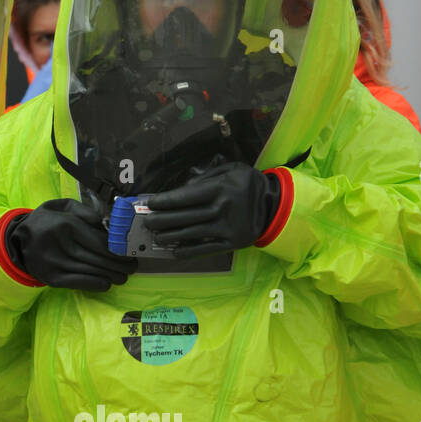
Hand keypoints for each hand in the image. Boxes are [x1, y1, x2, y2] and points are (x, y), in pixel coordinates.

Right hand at [6, 200, 136, 291]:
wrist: (18, 240)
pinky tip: (107, 284)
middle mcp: (60, 245)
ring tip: (123, 276)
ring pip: (90, 271)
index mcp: (64, 225)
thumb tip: (105, 221)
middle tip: (132, 266)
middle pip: (97, 257)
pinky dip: (95, 284)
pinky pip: (78, 283)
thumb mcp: (61, 206)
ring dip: (111, 275)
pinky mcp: (51, 278)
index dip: (117, 249)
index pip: (97, 240)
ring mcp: (55, 264)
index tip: (129, 252)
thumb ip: (83, 210)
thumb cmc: (46, 221)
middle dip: (118, 264)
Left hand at [144, 161, 281, 257]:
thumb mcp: (231, 169)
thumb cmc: (247, 184)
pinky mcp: (231, 243)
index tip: (150, 203)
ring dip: (171, 236)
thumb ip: (207, 176)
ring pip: (192, 233)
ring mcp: (226, 228)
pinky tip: (175, 252)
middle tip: (147, 222)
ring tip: (156, 236)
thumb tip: (184, 188)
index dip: (165, 201)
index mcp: (219, 188)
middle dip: (163, 220)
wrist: (273, 204)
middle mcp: (221, 208)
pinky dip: (189, 251)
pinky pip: (206, 249)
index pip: (185, 196)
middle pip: (185, 216)